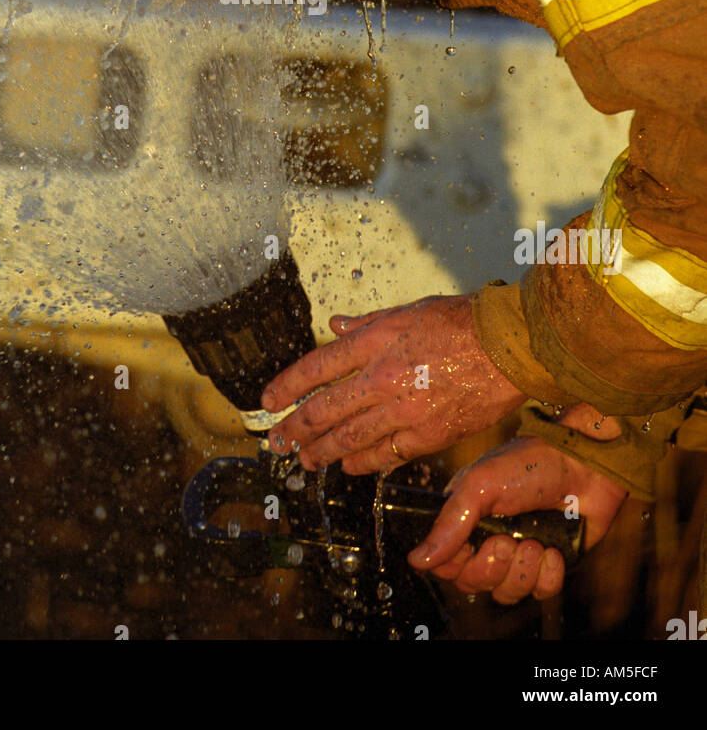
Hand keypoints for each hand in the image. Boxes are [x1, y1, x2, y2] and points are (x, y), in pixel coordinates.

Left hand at [261, 296, 525, 471]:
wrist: (509, 345)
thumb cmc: (461, 321)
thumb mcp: (406, 311)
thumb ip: (366, 324)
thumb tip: (335, 327)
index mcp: (375, 341)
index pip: (316, 368)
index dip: (286, 388)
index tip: (269, 402)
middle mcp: (383, 376)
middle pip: (325, 410)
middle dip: (295, 429)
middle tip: (277, 442)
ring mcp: (405, 409)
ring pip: (351, 438)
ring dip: (323, 452)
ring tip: (305, 460)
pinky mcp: (429, 433)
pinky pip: (387, 454)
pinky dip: (363, 462)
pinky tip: (348, 466)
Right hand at [408, 408, 627, 603]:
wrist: (585, 465)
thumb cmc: (530, 464)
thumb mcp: (481, 486)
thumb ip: (449, 523)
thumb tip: (415, 560)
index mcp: (466, 518)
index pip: (445, 564)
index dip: (458, 564)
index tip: (478, 544)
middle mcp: (488, 538)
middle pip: (474, 582)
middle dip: (494, 565)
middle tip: (509, 540)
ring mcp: (519, 552)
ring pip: (507, 592)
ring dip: (523, 571)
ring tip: (536, 543)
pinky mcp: (549, 563)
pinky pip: (540, 593)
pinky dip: (549, 575)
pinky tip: (554, 550)